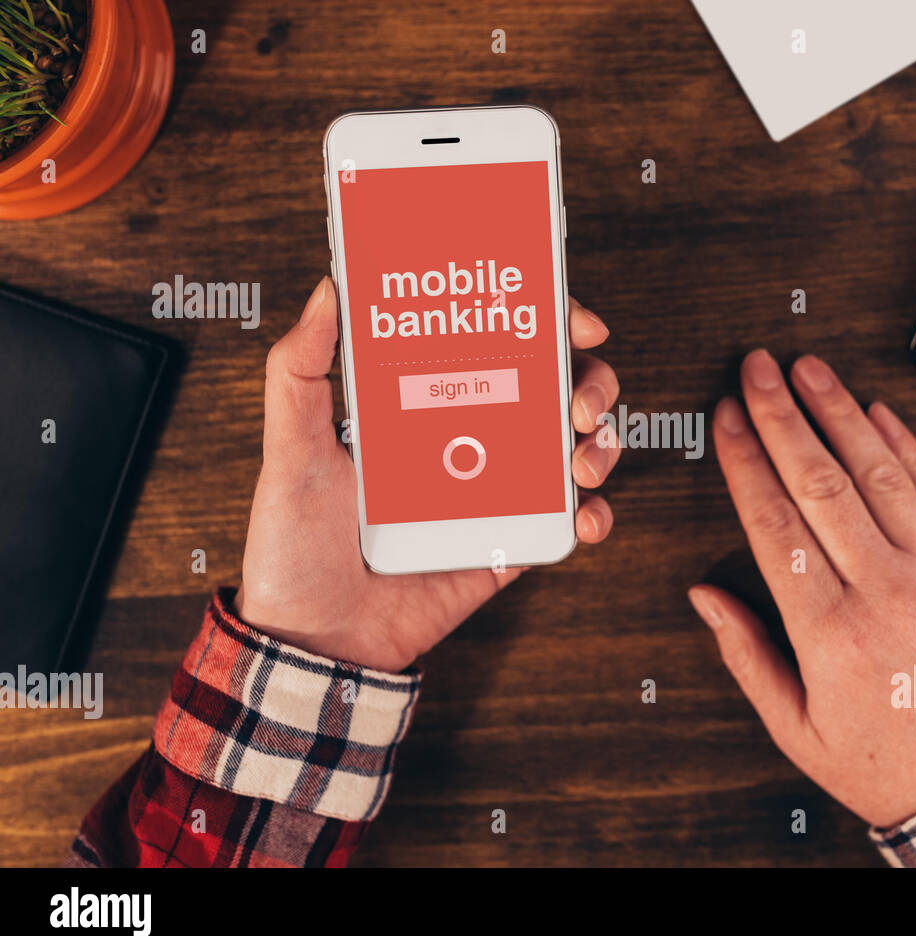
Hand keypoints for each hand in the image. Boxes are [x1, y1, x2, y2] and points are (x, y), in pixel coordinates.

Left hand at [235, 277, 619, 672]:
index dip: (543, 319)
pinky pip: (568, 521)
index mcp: (424, 404)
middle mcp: (469, 440)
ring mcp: (495, 492)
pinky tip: (582, 515)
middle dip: (588, 380)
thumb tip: (327, 290)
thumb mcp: (289, 447)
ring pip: (574, 446)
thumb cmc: (295, 546)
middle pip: (553, 387)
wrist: (315, 639)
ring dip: (600, 442)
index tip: (568, 315)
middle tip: (578, 401)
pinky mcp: (509, 544)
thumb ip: (299, 370)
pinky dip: (592, 514)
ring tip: (580, 460)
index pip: (497, 343)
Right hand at [688, 350, 915, 827]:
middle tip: (756, 369)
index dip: (745, 461)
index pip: (775, 522)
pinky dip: (904, 445)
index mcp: (831, 631)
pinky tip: (879, 411)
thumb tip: (706, 597)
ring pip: (878, 470)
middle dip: (781, 415)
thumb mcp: (796, 728)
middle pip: (820, 481)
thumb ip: (746, 655)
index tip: (726, 420)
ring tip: (809, 369)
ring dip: (840, 412)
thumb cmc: (888, 760)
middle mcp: (883, 589)